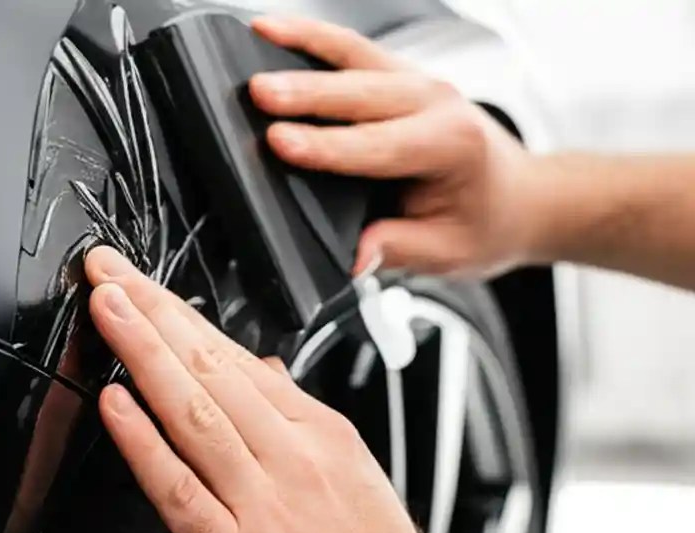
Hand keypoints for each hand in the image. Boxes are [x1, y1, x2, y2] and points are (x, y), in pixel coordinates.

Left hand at [83, 246, 452, 532]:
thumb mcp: (349, 469)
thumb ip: (296, 416)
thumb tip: (258, 370)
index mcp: (315, 431)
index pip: (234, 354)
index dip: (179, 312)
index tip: (140, 281)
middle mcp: (287, 456)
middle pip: (209, 367)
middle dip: (154, 310)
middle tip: (108, 268)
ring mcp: (259, 500)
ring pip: (193, 410)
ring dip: (144, 353)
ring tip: (107, 309)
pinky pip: (179, 486)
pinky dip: (144, 441)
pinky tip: (115, 404)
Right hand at [248, 16, 547, 278]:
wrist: (519, 198)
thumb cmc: (484, 221)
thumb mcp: (446, 252)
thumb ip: (397, 248)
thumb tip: (354, 256)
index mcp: (452, 146)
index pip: (376, 146)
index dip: (324, 147)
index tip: (281, 144)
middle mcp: (437, 103)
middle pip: (360, 93)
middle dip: (306, 91)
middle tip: (259, 92)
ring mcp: (418, 81)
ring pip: (354, 54)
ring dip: (302, 45)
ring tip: (259, 34)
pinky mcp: (399, 74)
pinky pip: (352, 48)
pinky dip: (313, 36)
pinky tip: (276, 29)